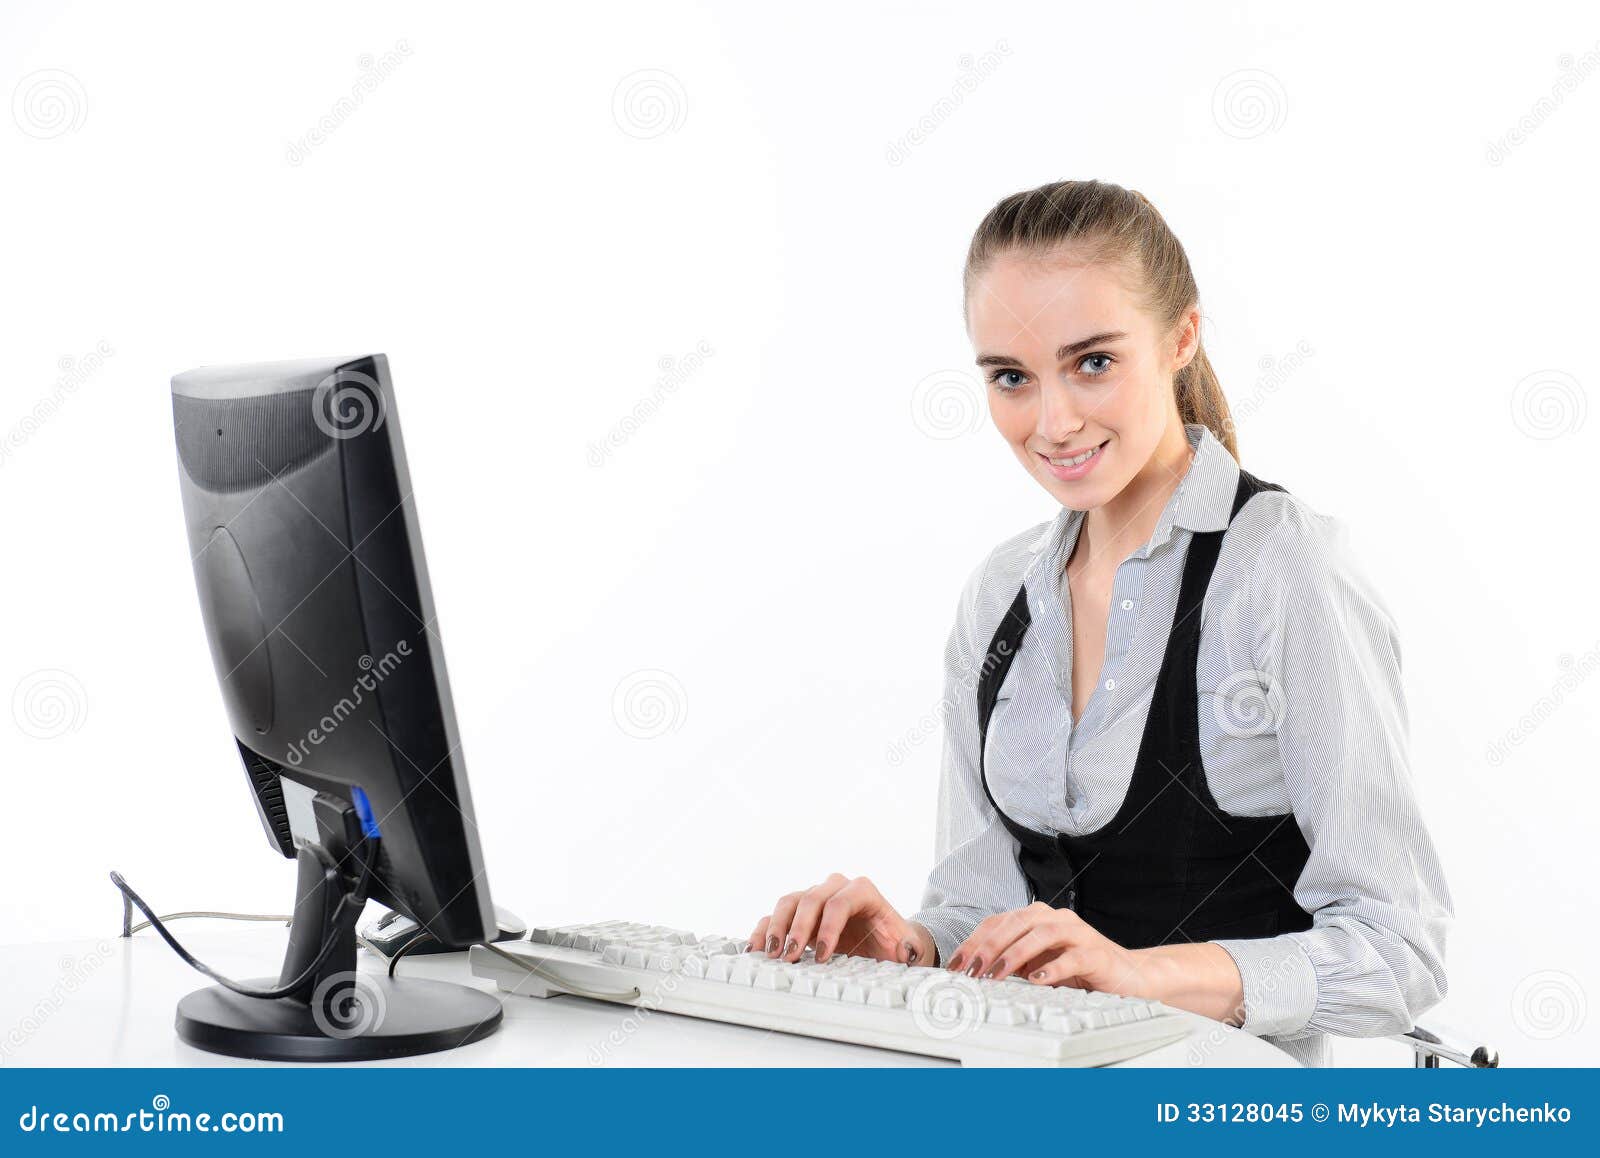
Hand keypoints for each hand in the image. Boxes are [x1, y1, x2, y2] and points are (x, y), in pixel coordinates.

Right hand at [747, 873, 932, 964]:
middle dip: (799, 928)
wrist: (884, 944)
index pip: (841, 902)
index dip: (829, 927)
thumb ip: (909, 947)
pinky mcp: (800, 914)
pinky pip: (776, 915)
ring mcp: (816, 899)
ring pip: (790, 902)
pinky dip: (763, 929)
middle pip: (811, 898)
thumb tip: (904, 949)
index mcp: (863, 892)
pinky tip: (755, 948)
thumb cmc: (895, 944)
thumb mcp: (907, 946)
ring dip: (777, 927)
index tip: (823, 955)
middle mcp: (836, 888)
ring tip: (772, 954)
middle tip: (791, 956)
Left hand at [946, 902, 1152, 996]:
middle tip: (970, 969)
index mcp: (1037, 917)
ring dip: (1014, 954)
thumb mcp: (1037, 964)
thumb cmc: (1078, 968)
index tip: (956, 964)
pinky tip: (1037, 980)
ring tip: (996, 973)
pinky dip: (1052, 967)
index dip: (974, 941)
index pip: (998, 922)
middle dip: (988, 947)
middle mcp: (1056, 918)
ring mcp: (1077, 933)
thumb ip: (1011, 962)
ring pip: (1041, 934)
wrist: (1126, 974)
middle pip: (1015, 924)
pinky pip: (1072, 957)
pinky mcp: (1096, 953)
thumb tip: (975, 972)